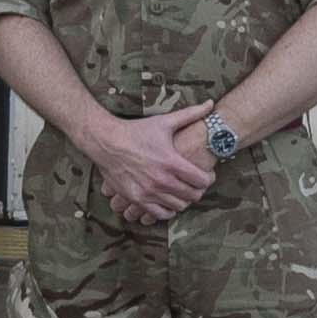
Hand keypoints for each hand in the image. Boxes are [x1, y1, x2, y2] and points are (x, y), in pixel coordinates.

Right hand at [84, 105, 223, 228]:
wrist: (106, 141)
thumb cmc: (136, 130)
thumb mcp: (164, 121)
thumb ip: (190, 114)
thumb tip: (211, 104)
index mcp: (172, 162)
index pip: (202, 180)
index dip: (209, 178)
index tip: (207, 174)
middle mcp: (162, 180)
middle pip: (193, 195)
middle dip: (198, 190)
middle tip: (196, 184)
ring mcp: (149, 191)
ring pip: (178, 206)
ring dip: (183, 200)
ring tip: (182, 191)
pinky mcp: (137, 199)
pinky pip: (159, 214)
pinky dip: (167, 210)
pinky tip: (168, 201)